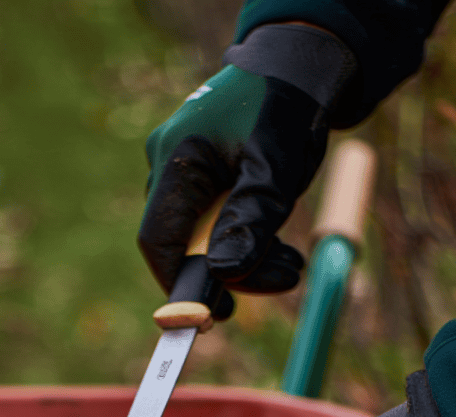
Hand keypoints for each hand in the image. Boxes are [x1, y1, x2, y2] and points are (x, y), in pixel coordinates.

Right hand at [138, 24, 355, 296]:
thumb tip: (223, 272)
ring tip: (292, 259)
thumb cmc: (286, 105)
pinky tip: (277, 239)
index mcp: (178, 158)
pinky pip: (212, 224)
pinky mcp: (199, 178)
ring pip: (202, 239)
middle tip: (285, 277)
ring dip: (246, 257)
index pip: (158, 239)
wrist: (297, 64)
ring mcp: (181, 172)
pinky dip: (245, 238)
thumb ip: (251, 218)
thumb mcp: (278, 165)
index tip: (216, 313)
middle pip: (184, 244)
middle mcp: (168, 166)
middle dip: (232, 271)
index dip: (180, 284)